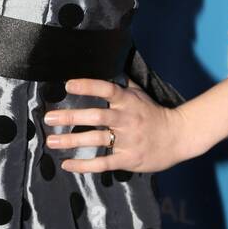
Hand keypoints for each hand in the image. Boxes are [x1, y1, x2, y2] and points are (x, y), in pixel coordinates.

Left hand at [43, 76, 188, 173]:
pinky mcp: (128, 159)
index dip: (88, 86)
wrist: (178, 137)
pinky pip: (103, 163)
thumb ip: (122, 82)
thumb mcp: (140, 94)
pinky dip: (84, 165)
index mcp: (128, 101)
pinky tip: (67, 164)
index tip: (68, 84)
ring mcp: (128, 141)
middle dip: (71, 117)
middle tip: (49, 118)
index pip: (107, 89)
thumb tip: (108, 63)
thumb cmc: (154, 113)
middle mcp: (127, 119)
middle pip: (97, 116)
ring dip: (71, 141)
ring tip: (51, 142)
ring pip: (96, 140)